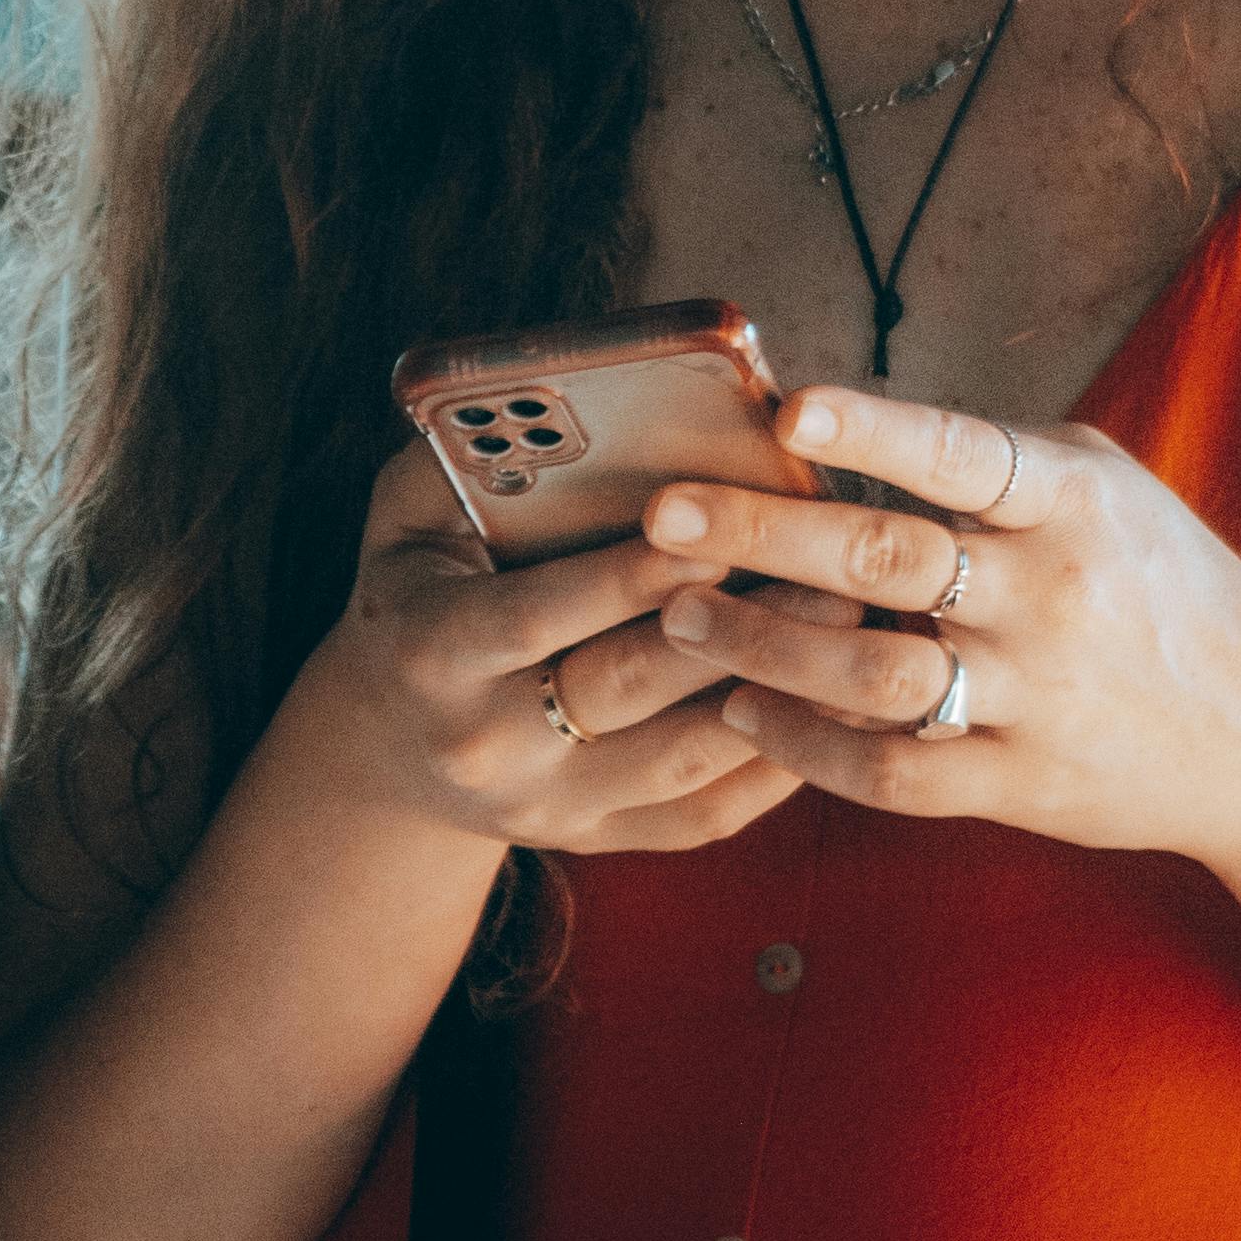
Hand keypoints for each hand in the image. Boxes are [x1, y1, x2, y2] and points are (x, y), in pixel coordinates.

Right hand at [296, 443, 801, 862]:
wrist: (387, 742)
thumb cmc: (416, 590)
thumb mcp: (405, 517)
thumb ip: (465, 460)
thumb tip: (549, 399)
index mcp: (430, 653)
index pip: (539, 615)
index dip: (629, 575)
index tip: (717, 527)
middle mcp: (483, 745)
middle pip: (626, 686)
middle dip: (735, 627)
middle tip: (834, 572)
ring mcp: (545, 808)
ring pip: (683, 760)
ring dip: (777, 695)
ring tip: (853, 628)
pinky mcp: (595, 841)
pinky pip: (700, 816)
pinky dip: (773, 767)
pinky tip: (830, 707)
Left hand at [634, 384, 1240, 921]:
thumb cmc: (1163, 583)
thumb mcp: (1106, 488)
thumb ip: (992, 459)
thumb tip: (844, 417)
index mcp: (1077, 502)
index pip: (961, 456)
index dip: (872, 433)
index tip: (787, 412)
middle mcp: (1055, 596)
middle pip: (888, 562)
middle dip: (762, 536)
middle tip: (665, 515)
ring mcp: (1037, 696)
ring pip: (873, 674)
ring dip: (763, 646)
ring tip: (681, 615)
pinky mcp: (1020, 782)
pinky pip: (891, 772)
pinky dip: (806, 745)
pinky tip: (745, 714)